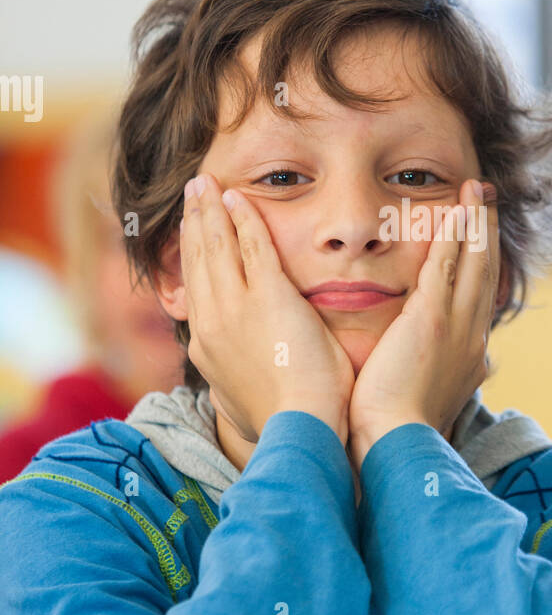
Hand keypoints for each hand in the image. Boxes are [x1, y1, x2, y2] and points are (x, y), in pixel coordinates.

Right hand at [180, 172, 355, 443]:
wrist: (298, 428)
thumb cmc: (283, 421)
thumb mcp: (242, 400)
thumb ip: (234, 379)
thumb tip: (229, 380)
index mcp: (207, 347)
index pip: (194, 288)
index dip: (190, 253)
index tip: (190, 229)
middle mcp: (212, 321)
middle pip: (199, 259)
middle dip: (195, 221)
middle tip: (193, 192)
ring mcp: (237, 307)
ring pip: (218, 247)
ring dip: (211, 211)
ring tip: (205, 185)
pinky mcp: (269, 297)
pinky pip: (253, 247)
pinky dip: (243, 219)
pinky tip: (237, 199)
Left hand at [347, 179, 499, 471]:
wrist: (394, 445)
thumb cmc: (398, 430)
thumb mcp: (431, 397)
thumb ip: (445, 374)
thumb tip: (473, 369)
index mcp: (471, 356)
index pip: (482, 298)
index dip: (484, 262)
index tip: (481, 236)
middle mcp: (473, 337)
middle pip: (487, 271)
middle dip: (487, 231)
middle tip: (487, 197)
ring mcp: (457, 326)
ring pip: (474, 262)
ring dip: (476, 222)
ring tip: (477, 190)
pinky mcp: (433, 319)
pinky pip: (449, 266)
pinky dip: (455, 236)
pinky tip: (457, 210)